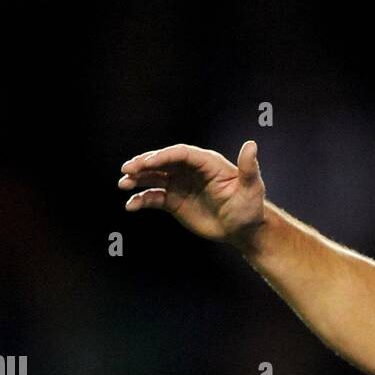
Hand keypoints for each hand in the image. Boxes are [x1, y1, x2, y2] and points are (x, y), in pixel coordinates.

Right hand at [118, 140, 265, 243]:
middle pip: (163, 162)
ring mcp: (179, 184)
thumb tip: (251, 145)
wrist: (243, 230)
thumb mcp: (251, 189)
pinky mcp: (173, 201)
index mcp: (206, 162)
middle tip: (127, 170)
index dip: (163, 156)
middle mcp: (189, 170)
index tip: (147, 163)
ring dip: (137, 179)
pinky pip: (153, 197)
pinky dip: (141, 200)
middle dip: (144, 164)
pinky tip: (131, 206)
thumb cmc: (250, 208)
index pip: (181, 154)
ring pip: (154, 177)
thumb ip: (248, 168)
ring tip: (122, 184)